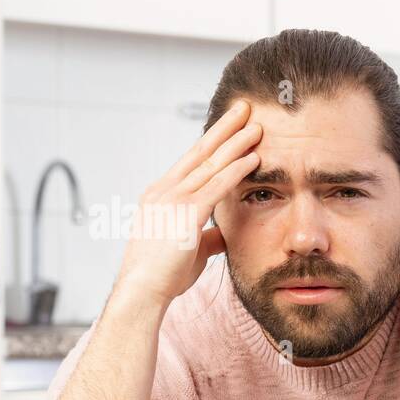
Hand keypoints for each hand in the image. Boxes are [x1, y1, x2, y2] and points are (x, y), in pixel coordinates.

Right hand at [115, 100, 261, 308]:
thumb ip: (206, 237)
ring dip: (236, 143)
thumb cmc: (163, 276)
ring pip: (210, 164)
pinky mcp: (185, 214)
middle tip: (244, 108)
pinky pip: (216, 186)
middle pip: (200, 152)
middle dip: (225, 128)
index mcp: (160, 195)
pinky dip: (236, 170)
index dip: (213, 142)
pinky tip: (254, 158)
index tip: (231, 125)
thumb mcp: (188, 250)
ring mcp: (172, 200)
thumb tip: (222, 234)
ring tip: (257, 126)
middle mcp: (163, 190)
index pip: (191, 161)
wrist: (142, 291)